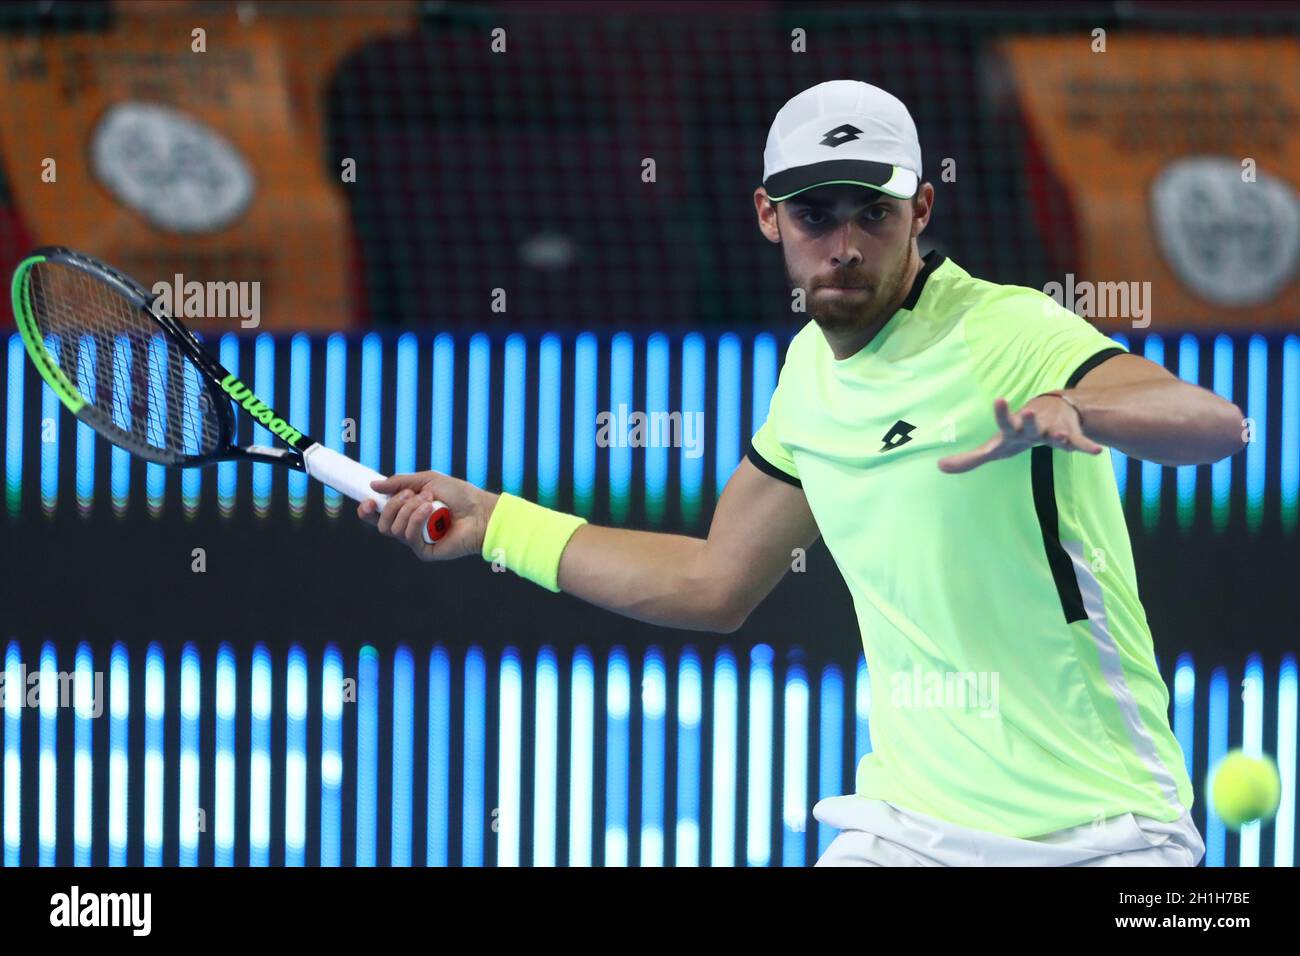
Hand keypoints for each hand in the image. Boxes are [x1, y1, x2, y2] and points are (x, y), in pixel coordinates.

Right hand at [357, 470, 498, 561]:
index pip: (378, 516)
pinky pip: (408, 537)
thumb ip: (400, 482)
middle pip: (383, 524)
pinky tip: (429, 511)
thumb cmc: (459, 494)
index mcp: (406, 512)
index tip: (368, 500)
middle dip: (394, 505)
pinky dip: (416, 520)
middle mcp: (409, 528)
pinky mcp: (425, 551)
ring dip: (409, 510)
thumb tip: (372, 485)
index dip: (367, 511)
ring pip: (394, 529)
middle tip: (413, 494)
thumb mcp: (428, 480)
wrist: (481, 510)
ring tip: (430, 501)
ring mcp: (416, 541)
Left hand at [937, 394, 1103, 473]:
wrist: (1054, 413)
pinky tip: (1095, 451)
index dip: (1001, 412)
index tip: (999, 397)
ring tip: (1062, 439)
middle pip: (1029, 425)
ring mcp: (1052, 431)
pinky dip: (1086, 447)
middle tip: (1026, 412)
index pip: (1004, 421)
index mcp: (1013, 430)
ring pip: (1055, 433)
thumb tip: (939, 467)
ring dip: (1058, 436)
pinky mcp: (1069, 437)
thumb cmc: (1019, 434)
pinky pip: (1079, 443)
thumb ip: (970, 459)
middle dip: (1027, 420)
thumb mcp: (995, 447)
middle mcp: (1032, 428)